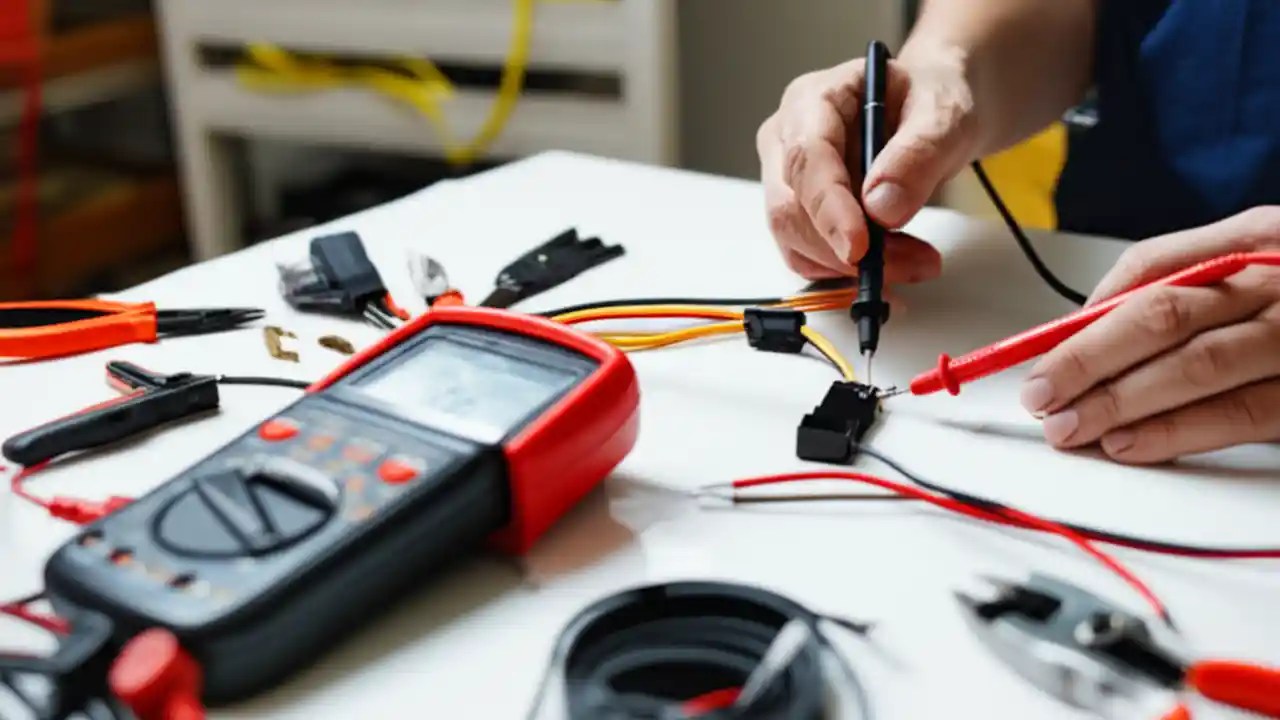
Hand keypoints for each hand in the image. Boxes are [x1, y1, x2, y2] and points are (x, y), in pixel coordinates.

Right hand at [756, 51, 976, 280]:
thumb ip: (918, 154)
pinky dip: (850, 272)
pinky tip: (893, 262)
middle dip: (844, 249)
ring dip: (851, 267)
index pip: (805, 160)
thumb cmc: (934, 99)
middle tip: (910, 263)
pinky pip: (810, 257)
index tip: (859, 247)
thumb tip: (881, 207)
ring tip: (915, 260)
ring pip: (796, 242)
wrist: (935, 113)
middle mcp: (786, 141)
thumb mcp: (945, 114)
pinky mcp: (802, 214)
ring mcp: (788, 180)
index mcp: (812, 101)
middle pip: (789, 210)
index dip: (828, 209)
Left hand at [1021, 207, 1279, 462]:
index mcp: (1258, 238)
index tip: (1035, 356)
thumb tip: (1086, 318)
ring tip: (1070, 428)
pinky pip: (1243, 413)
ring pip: (1198, 367)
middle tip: (1040, 396)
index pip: (1150, 272)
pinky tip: (1130, 443)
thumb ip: (1176, 274)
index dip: (1084, 319)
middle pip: (1164, 318)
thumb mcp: (1254, 256)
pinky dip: (1179, 430)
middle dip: (1088, 362)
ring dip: (1121, 403)